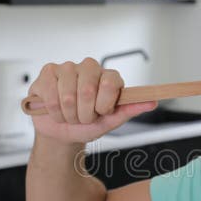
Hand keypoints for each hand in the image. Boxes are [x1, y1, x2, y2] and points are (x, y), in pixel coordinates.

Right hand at [27, 58, 156, 143]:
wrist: (62, 133)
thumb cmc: (87, 124)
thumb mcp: (110, 122)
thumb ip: (129, 110)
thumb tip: (152, 102)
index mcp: (108, 76)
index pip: (110, 82)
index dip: (104, 104)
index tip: (101, 112)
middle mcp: (89, 67)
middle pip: (87, 91)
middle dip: (84, 114)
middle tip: (83, 118)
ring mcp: (67, 68)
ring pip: (67, 96)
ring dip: (68, 115)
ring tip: (70, 115)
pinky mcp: (48, 73)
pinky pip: (50, 96)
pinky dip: (54, 112)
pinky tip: (56, 110)